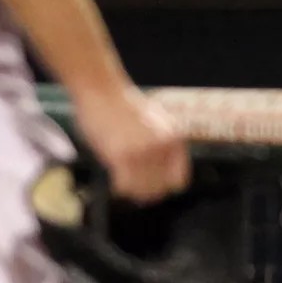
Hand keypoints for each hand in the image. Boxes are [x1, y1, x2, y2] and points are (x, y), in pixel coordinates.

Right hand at [71, 83, 190, 205]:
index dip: (165, 187)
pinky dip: (120, 188)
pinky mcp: (121, 155)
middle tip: (134, 188)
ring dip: (133, 191)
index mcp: (174, 138)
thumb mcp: (157, 122)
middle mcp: (162, 147)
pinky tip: (115, 180)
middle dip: (147, 192)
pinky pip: (125, 186)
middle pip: (159, 190)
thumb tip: (165, 171)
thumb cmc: (126, 106)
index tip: (153, 188)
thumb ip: (164, 145)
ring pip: (142, 191)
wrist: (103, 91)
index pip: (178, 181)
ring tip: (124, 183)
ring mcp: (142, 152)